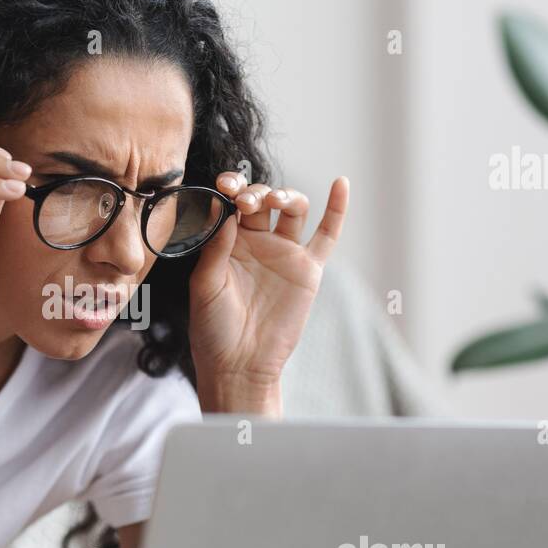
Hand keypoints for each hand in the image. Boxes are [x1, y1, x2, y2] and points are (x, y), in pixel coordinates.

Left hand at [189, 173, 349, 397]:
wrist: (239, 364)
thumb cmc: (214, 328)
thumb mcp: (205, 285)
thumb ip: (215, 247)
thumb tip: (224, 209)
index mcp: (227, 242)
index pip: (232, 203)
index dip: (231, 189)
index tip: (225, 185)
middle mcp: (256, 243)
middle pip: (263, 200)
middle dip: (255, 193)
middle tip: (247, 203)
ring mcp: (283, 254)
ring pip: (293, 209)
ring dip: (286, 195)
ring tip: (275, 201)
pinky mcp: (308, 269)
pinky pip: (327, 235)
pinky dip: (337, 209)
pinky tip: (341, 184)